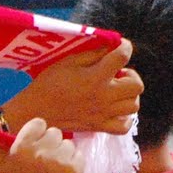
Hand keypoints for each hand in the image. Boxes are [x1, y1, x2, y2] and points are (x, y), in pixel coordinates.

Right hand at [0, 39, 141, 135]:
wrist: (36, 111)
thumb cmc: (49, 83)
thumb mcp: (68, 61)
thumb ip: (93, 53)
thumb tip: (113, 46)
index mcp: (96, 77)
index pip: (124, 56)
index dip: (125, 47)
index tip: (119, 47)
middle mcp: (104, 96)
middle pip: (137, 85)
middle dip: (131, 76)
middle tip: (117, 74)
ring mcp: (103, 114)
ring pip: (134, 105)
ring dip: (129, 95)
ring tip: (116, 91)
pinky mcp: (99, 127)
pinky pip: (124, 126)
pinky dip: (124, 117)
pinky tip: (115, 109)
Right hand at [0, 117, 82, 172]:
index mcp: (23, 147)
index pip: (39, 124)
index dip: (38, 134)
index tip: (35, 146)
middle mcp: (41, 151)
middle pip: (54, 133)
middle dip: (50, 145)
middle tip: (45, 160)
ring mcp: (59, 161)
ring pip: (67, 144)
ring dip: (62, 154)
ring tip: (54, 168)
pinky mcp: (74, 170)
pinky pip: (78, 156)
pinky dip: (73, 164)